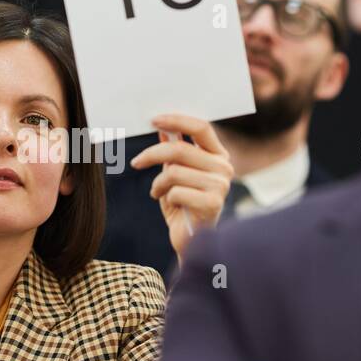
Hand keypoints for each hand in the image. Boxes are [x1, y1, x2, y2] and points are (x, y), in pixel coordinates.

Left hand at [130, 113, 233, 260]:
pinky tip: (170, 204)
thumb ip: (174, 150)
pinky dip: (165, 197)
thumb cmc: (183, 204)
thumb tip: (163, 128)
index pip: (201, 127)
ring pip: (174, 171)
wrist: (191, 239)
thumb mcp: (176, 172)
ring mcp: (221, 185)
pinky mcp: (213, 203)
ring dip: (158, 183)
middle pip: (180, 149)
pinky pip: (176, 191)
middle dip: (152, 154)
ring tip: (158, 192)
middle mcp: (224, 167)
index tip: (153, 120)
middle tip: (136, 162)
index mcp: (218, 155)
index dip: (177, 120)